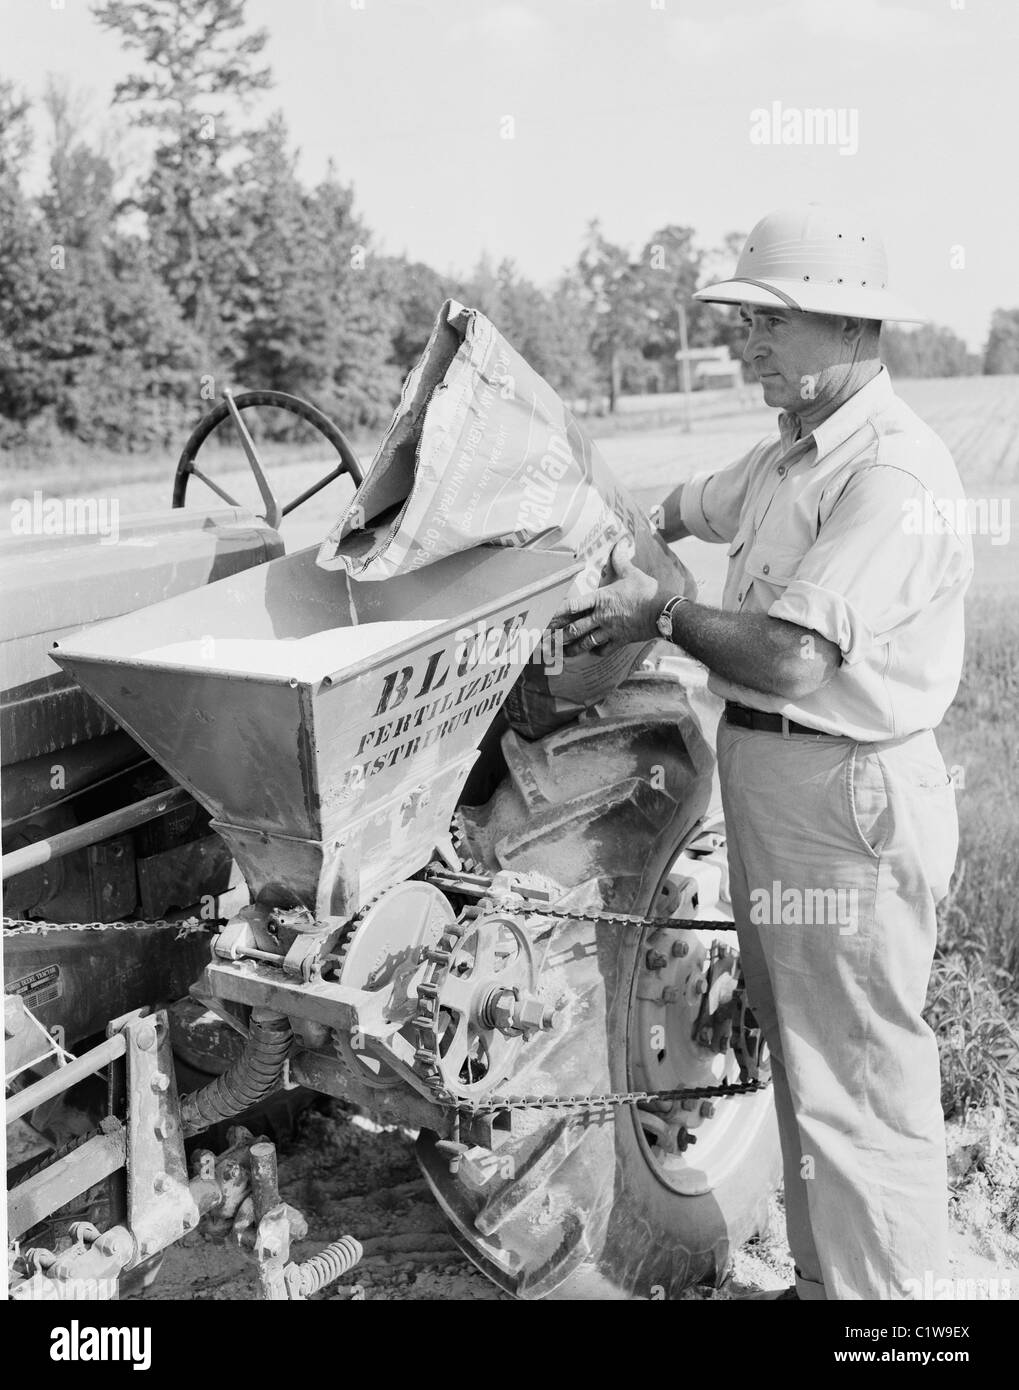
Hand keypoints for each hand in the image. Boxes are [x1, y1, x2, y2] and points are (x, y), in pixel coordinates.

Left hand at [550, 537, 659, 653]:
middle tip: (546, 642)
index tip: (545, 617)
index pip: (573, 606)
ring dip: (573, 648)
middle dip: (559, 636)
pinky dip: (596, 651)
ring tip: (562, 652)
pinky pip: (604, 649)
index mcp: (601, 599)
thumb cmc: (647, 591)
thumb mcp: (631, 572)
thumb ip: (620, 559)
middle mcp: (601, 617)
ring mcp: (610, 631)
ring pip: (586, 642)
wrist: (664, 612)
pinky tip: (591, 651)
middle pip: (575, 629)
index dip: (557, 613)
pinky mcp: (620, 640)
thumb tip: (619, 543)